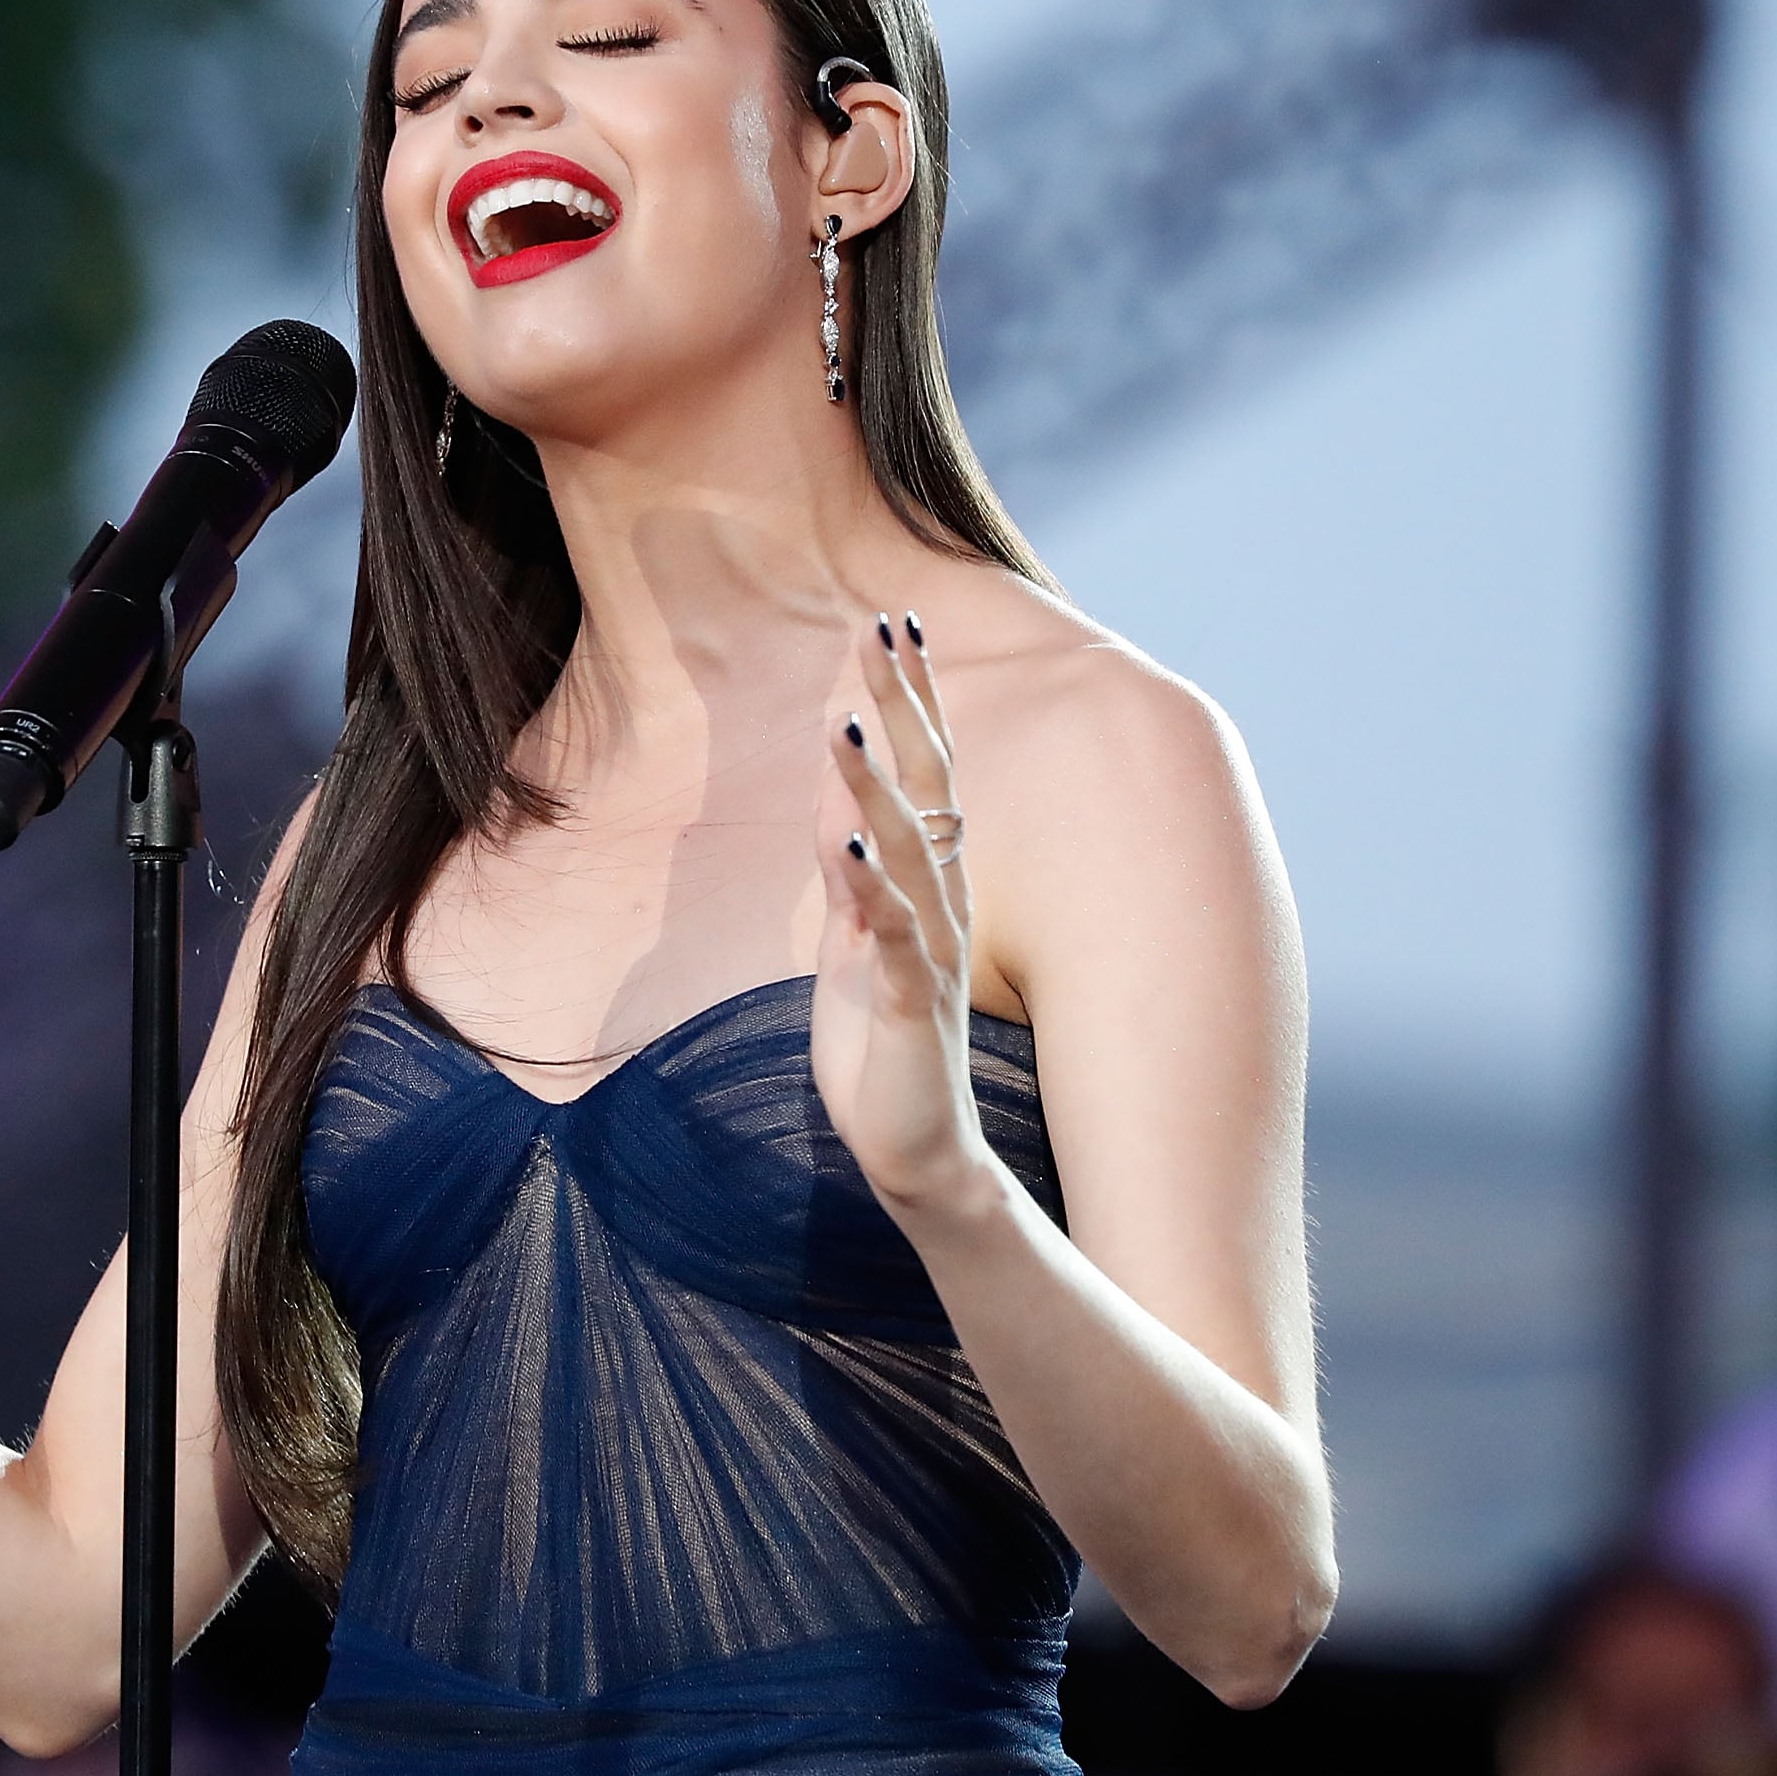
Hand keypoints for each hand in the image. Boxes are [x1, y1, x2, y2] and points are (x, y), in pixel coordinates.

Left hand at [811, 612, 1000, 1218]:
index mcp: (926, 883)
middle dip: (906, 705)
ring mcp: (933, 949)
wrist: (916, 1152)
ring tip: (848, 722)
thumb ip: (851, 875)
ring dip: (877, 785)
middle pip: (928, 785)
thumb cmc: (884, 1048)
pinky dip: (872, 889)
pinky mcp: (913, 1002)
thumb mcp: (852, 943)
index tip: (891, 623)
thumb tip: (834, 803)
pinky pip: (895, 935)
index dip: (912, 698)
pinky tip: (848, 845)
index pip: (924, 772)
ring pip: (908, 850)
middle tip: (884, 627)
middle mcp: (942, 901)